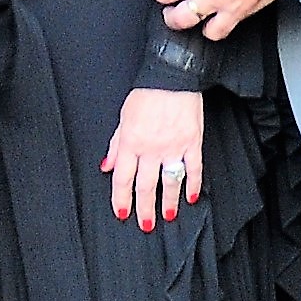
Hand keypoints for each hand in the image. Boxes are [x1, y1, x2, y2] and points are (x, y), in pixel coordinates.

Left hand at [102, 88, 203, 230]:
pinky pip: (193, 168)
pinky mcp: (192, 142)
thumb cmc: (146, 94)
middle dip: (144, 208)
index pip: (122, 178)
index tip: (123, 213)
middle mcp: (150, 148)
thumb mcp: (123, 118)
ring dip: (168, 202)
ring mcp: (173, 146)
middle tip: (146, 225)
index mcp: (130, 142)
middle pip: (145, 186)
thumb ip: (116, 145)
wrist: (172, 76)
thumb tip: (107, 166)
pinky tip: (191, 197)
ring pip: (169, 182)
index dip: (121, 199)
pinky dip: (193, 184)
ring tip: (168, 216)